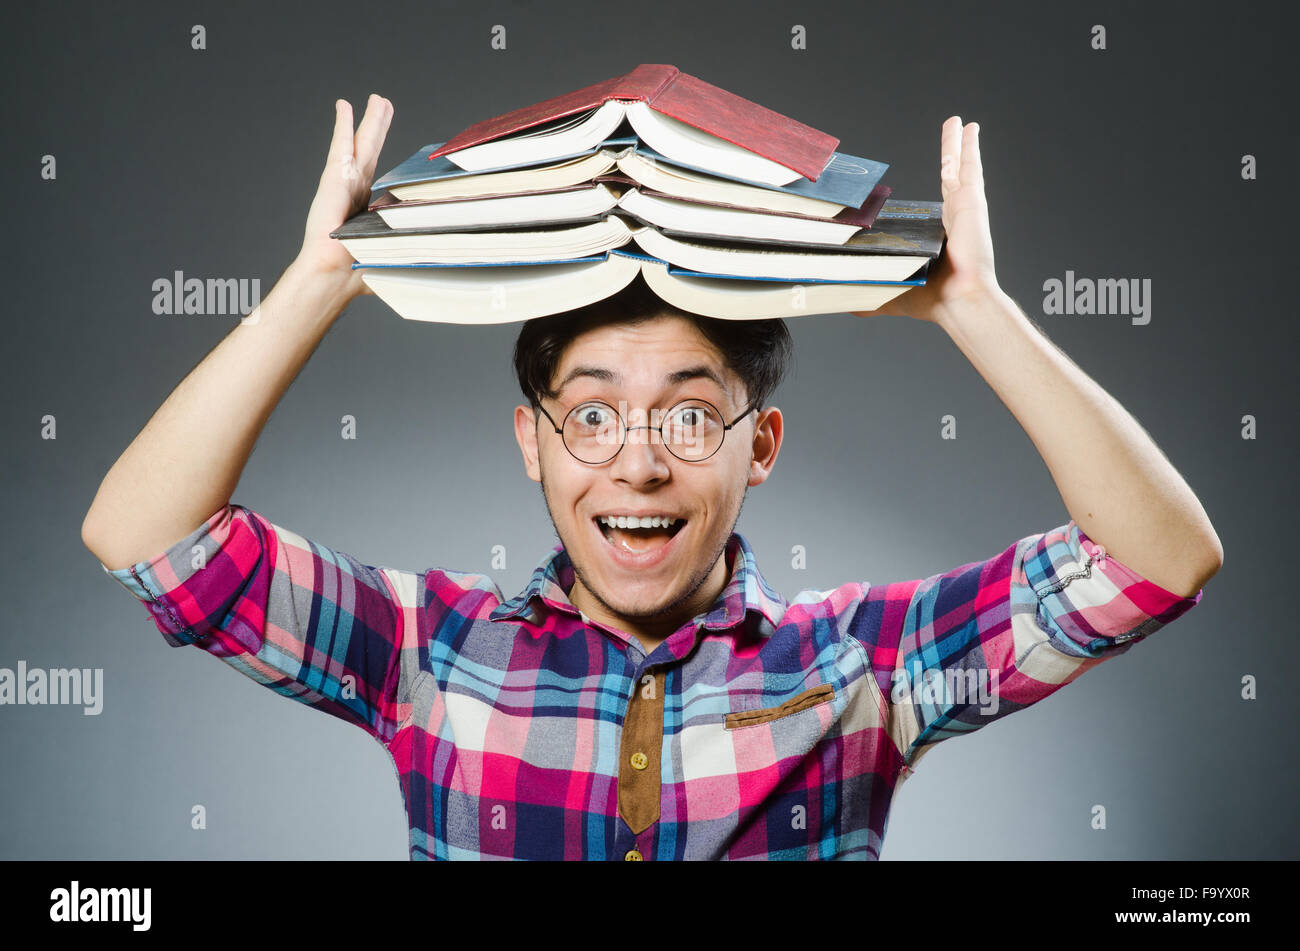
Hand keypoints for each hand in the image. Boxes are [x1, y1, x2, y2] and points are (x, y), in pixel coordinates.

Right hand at [295, 94, 393, 300]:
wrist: (334, 274)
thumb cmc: (357, 270)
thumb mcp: (392, 253)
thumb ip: (408, 250)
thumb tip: (441, 264)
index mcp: (366, 205)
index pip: (378, 170)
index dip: (383, 152)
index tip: (389, 141)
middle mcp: (356, 189)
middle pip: (371, 149)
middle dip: (378, 125)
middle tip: (384, 103)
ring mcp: (345, 182)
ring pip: (362, 142)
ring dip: (369, 120)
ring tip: (377, 99)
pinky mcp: (335, 179)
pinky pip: (341, 146)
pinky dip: (342, 124)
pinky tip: (343, 105)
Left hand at [852, 116, 1000, 324]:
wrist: (956, 301)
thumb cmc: (929, 300)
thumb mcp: (887, 293)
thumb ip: (866, 297)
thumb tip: (844, 304)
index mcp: (934, 236)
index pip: (928, 209)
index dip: (922, 197)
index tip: (916, 186)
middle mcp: (951, 219)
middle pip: (948, 179)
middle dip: (948, 157)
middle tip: (947, 137)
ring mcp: (962, 208)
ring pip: (959, 168)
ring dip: (957, 145)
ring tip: (957, 125)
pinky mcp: (971, 202)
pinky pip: (970, 166)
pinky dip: (969, 146)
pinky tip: (969, 128)